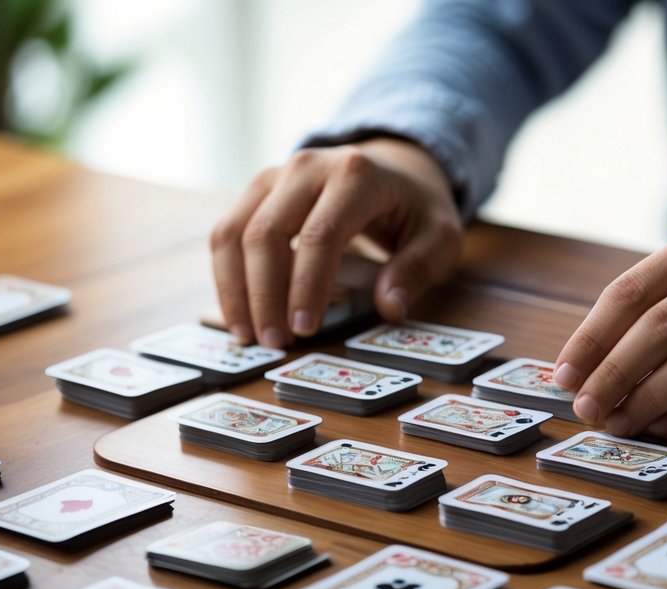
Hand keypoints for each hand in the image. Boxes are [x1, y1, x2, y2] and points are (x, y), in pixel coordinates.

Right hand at [210, 137, 462, 347]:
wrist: (394, 166)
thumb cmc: (415, 206)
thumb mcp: (440, 236)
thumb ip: (417, 269)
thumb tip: (390, 307)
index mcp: (354, 175)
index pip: (320, 235)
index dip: (306, 286)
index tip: (304, 330)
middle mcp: (306, 168)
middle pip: (267, 233)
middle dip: (264, 294)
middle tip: (274, 343)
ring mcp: (275, 176)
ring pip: (233, 232)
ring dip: (235, 289)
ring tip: (249, 336)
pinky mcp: (256, 191)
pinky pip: (227, 234)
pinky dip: (227, 277)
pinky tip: (239, 315)